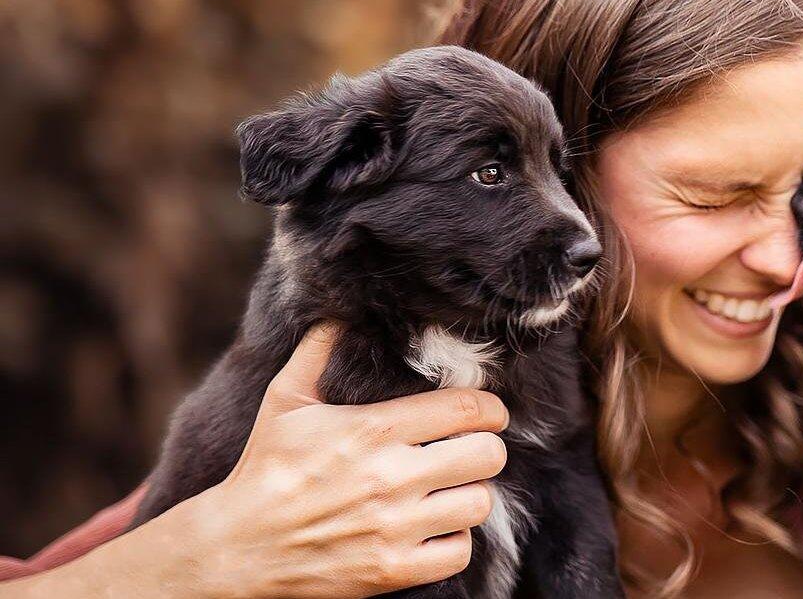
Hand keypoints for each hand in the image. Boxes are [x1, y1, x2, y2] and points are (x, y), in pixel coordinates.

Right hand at [188, 322, 510, 597]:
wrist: (234, 548)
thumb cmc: (263, 469)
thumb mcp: (285, 400)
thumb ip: (320, 350)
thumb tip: (340, 310)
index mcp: (372, 430)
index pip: (465, 408)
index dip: (491, 407)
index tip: (492, 411)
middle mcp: (390, 477)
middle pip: (487, 455)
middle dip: (487, 448)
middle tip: (474, 450)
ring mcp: (393, 527)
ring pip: (479, 503)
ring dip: (471, 494)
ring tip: (453, 489)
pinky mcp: (391, 570)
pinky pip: (459, 552)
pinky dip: (455, 540)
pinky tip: (436, 528)